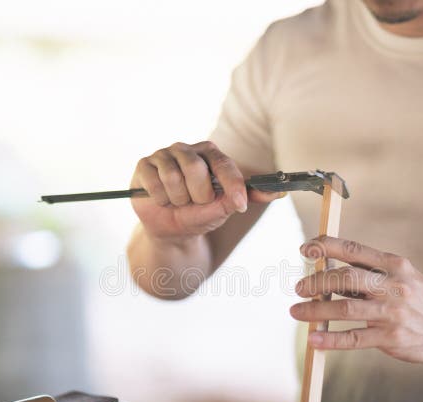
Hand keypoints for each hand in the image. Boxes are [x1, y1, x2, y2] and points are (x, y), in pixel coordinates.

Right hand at [131, 141, 281, 240]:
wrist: (171, 230)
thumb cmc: (200, 214)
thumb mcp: (223, 210)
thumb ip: (244, 198)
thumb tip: (278, 193)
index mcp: (211, 155)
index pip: (224, 165)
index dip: (233, 185)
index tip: (240, 205)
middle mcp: (188, 150)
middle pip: (195, 169)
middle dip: (198, 196)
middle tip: (196, 203)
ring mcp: (164, 155)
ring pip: (173, 177)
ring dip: (178, 199)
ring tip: (178, 202)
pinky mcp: (144, 165)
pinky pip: (154, 182)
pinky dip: (160, 198)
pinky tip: (162, 199)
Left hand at [289, 236, 422, 363]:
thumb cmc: (419, 302)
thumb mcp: (402, 278)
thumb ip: (370, 275)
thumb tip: (327, 274)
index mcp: (395, 265)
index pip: (354, 249)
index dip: (326, 247)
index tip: (306, 248)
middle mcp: (394, 285)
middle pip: (346, 277)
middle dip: (316, 281)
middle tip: (298, 288)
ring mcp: (393, 313)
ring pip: (346, 309)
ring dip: (315, 311)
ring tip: (296, 312)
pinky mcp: (391, 338)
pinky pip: (354, 338)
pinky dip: (331, 340)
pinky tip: (314, 341)